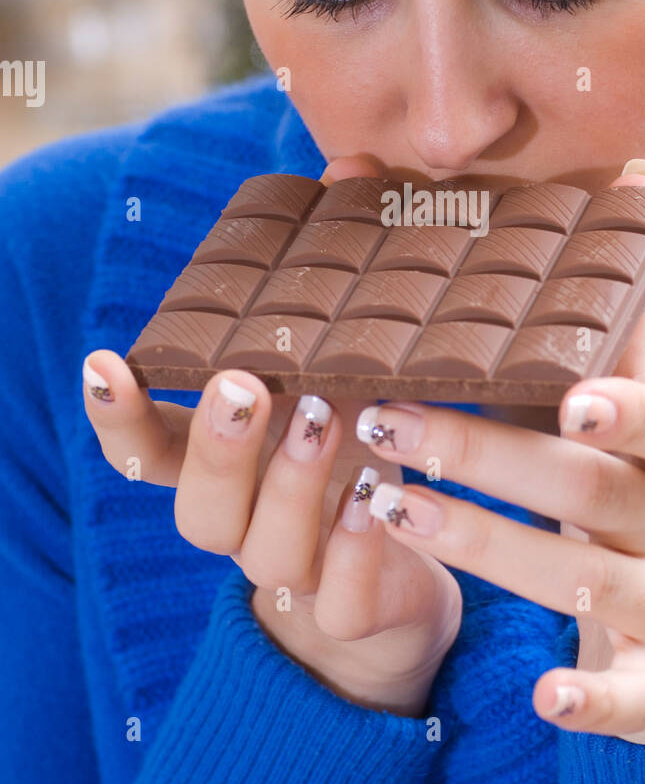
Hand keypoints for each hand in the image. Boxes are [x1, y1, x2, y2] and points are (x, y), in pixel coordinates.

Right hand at [81, 153, 461, 717]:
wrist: (401, 583)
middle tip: (243, 386)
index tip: (105, 361)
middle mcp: (242, 525)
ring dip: (292, 482)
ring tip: (326, 417)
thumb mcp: (341, 369)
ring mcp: (294, 573)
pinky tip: (378, 500)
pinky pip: (339, 596)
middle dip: (218, 445)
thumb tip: (351, 169)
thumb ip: (334, 286)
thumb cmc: (359, 452)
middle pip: (197, 507)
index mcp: (224, 470)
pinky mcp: (352, 614)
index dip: (121, 414)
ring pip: (265, 548)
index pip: (148, 452)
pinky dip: (355, 550)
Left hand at [352, 163, 644, 743]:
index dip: (626, 405)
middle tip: (382, 424)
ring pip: (585, 582)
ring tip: (387, 506)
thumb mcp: (634, 407)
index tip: (566, 396)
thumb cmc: (634, 496)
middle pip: (590, 492)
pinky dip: (592, 699)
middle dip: (486, 457)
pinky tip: (537, 697)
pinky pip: (633, 698)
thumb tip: (639, 172)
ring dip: (486, 545)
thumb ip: (616, 318)